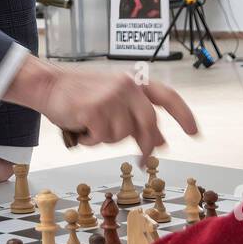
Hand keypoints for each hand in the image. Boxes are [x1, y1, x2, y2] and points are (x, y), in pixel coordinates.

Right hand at [3, 56, 196, 164]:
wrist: (49, 84)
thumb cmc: (81, 94)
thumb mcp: (114, 101)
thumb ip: (137, 118)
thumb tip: (161, 142)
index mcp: (134, 82)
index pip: (167, 97)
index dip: (183, 115)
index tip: (194, 133)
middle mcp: (127, 87)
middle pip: (148, 124)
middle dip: (147, 145)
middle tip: (143, 161)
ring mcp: (111, 97)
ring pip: (123, 135)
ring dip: (108, 139)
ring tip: (93, 128)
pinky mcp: (94, 109)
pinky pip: (101, 139)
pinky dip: (91, 141)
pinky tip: (82, 129)